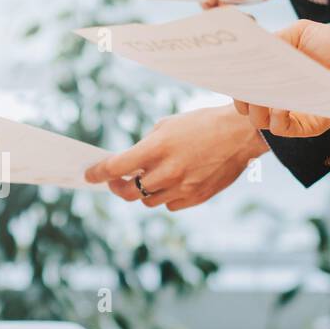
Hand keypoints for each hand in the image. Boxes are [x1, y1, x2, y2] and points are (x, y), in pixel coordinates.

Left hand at [84, 106, 268, 210]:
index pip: (116, 167)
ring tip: (149, 177)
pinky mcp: (195, 198)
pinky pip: (169, 205)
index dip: (98, 173)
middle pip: (128, 192)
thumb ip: (146, 146)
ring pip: (148, 201)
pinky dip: (165, 196)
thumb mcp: (168, 125)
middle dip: (117, 187)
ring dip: (143, 191)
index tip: (89, 175)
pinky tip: (172, 183)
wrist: (240, 135)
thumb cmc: (202, 124)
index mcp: (157, 148)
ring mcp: (182, 188)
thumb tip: (130, 163)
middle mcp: (167, 172)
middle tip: (116, 181)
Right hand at [233, 20, 329, 136]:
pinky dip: (275, 118)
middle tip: (239, 82)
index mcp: (273, 77)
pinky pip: (281, 129)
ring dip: (254, 107)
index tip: (223, 71)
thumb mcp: (299, 33)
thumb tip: (251, 51)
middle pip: (244, 105)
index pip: (243, 85)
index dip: (231, 80)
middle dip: (238, 94)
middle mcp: (278, 97)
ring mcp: (292, 113)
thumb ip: (275, 39)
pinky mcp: (307, 125)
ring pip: (258, 120)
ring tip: (259, 93)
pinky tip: (279, 104)